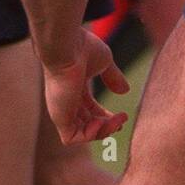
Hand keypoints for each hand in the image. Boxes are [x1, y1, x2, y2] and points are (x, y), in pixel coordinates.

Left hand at [41, 28, 129, 144]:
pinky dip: (90, 136)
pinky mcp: (59, 117)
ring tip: (117, 121)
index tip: (121, 116)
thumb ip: (113, 77)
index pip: (90, 110)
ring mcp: (62, 110)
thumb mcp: (105, 63)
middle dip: (107, 126)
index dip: (106, 117)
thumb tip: (125, 91)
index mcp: (74, 88)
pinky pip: (72, 138)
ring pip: (83, 133)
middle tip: (122, 119)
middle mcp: (66, 101)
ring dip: (104, 132)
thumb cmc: (82, 48)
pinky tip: (102, 123)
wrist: (67, 46)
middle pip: (87, 124)